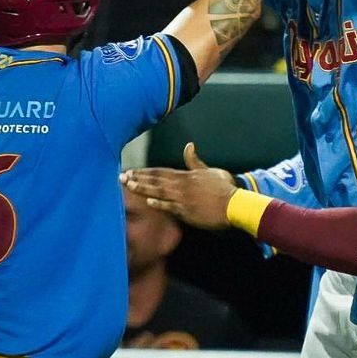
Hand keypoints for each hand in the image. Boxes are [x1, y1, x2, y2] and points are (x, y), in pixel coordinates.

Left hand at [122, 142, 237, 230]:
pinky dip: (159, 203)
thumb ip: (195, 161)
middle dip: (138, 178)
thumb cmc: (224, 187)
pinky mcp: (187, 211)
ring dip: (142, 188)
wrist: (235, 204)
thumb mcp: (210, 170)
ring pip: (159, 191)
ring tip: (128, 185)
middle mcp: (182, 185)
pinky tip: (147, 201)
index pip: (161, 172)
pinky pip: (170, 206)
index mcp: (186, 175)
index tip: (131, 171)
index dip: (145, 171)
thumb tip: (189, 145)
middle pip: (156, 180)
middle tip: (121, 177)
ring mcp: (183, 198)